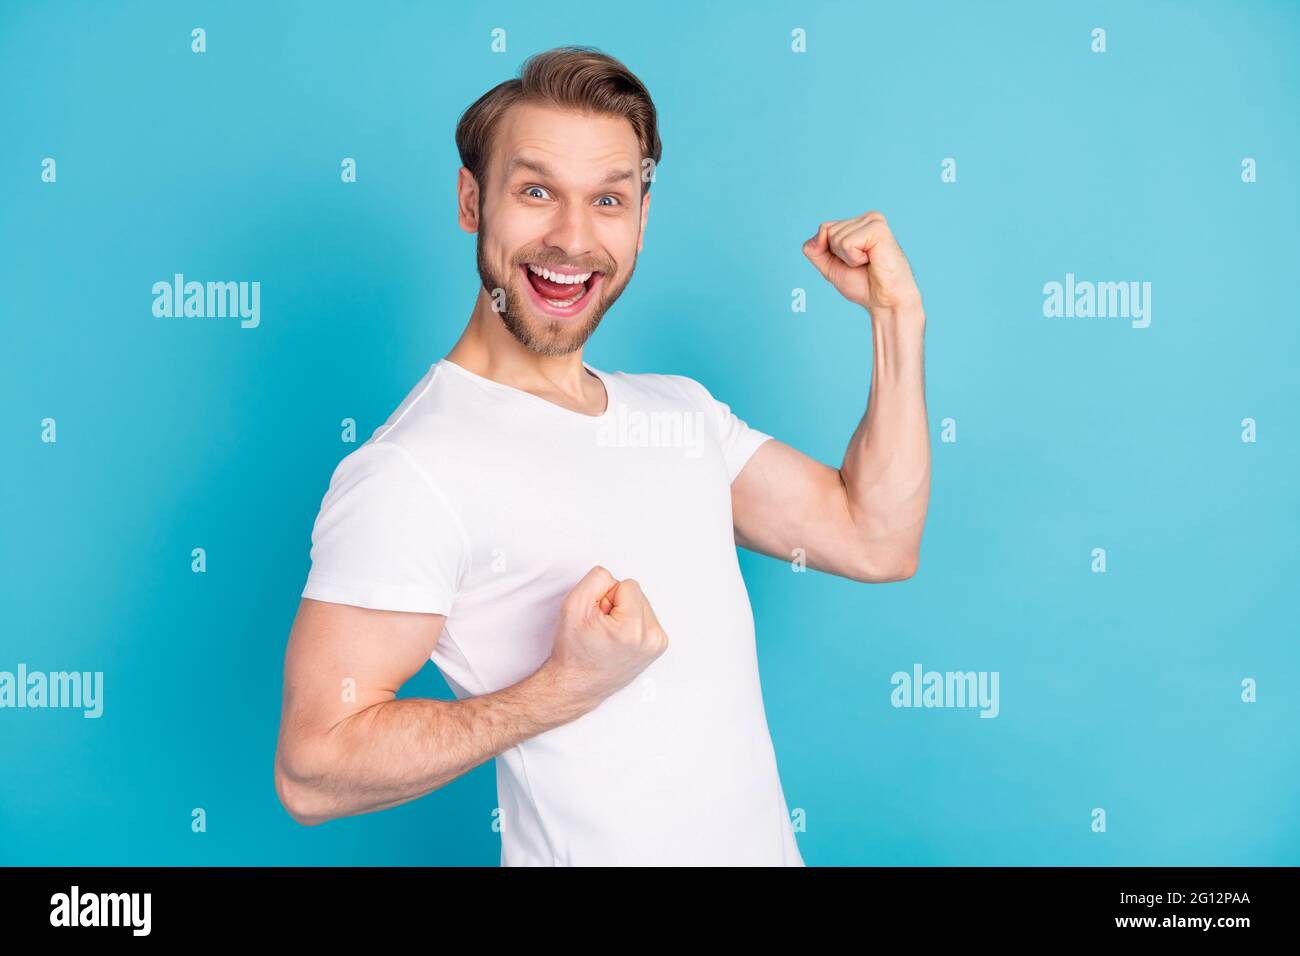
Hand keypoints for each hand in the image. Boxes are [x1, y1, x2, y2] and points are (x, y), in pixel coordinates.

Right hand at [545, 565, 668, 704]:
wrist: (576, 685)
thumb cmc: (574, 651)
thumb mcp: (573, 606)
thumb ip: (596, 580)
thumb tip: (613, 579)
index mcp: (633, 629)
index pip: (628, 584)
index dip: (606, 597)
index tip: (598, 619)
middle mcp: (651, 638)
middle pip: (637, 593)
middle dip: (617, 605)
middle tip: (601, 627)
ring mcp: (657, 644)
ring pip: (641, 604)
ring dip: (624, 614)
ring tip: (609, 635)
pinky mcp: (657, 647)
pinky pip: (645, 617)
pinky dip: (631, 623)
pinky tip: (618, 639)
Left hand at [803, 211, 921, 313]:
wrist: (885, 301)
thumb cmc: (863, 284)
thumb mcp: (829, 266)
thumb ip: (815, 250)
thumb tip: (818, 233)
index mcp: (858, 223)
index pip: (824, 229)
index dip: (830, 252)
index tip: (852, 263)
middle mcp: (867, 218)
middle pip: (828, 231)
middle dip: (839, 255)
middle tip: (861, 265)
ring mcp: (874, 221)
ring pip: (835, 237)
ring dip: (848, 258)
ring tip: (868, 263)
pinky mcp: (878, 230)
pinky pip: (847, 243)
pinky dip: (854, 259)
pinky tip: (872, 261)